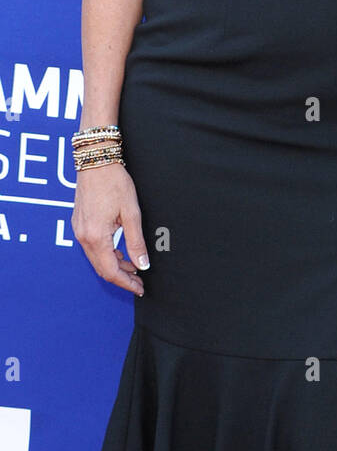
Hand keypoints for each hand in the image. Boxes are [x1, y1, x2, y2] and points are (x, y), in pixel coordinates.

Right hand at [71, 164, 148, 296]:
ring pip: (96, 259)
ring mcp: (79, 231)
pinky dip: (106, 254)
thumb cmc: (115, 183)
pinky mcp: (79, 224)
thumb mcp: (131, 213)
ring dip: (115, 266)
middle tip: (140, 281)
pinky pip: (91, 248)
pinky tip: (120, 252)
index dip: (126, 283)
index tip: (140, 288)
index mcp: (96, 237)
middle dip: (121, 277)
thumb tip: (142, 264)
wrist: (96, 162)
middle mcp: (83, 237)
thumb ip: (135, 241)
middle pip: (102, 268)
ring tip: (134, 266)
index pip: (110, 271)